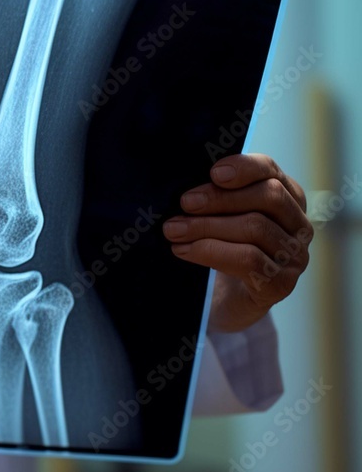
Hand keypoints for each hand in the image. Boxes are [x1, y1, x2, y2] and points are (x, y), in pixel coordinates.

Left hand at [162, 153, 311, 331]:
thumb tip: (189, 187)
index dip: (245, 167)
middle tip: (184, 203)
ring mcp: (294, 257)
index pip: (271, 171)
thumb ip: (216, 199)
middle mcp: (298, 225)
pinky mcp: (281, 284)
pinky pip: (249, 261)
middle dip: (219, 199)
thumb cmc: (221, 251)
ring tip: (173, 230)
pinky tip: (184, 251)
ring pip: (255, 228)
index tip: (213, 172)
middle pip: (267, 197)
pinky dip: (211, 252)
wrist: (224, 304)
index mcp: (286, 199)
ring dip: (207, 227)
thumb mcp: (220, 219)